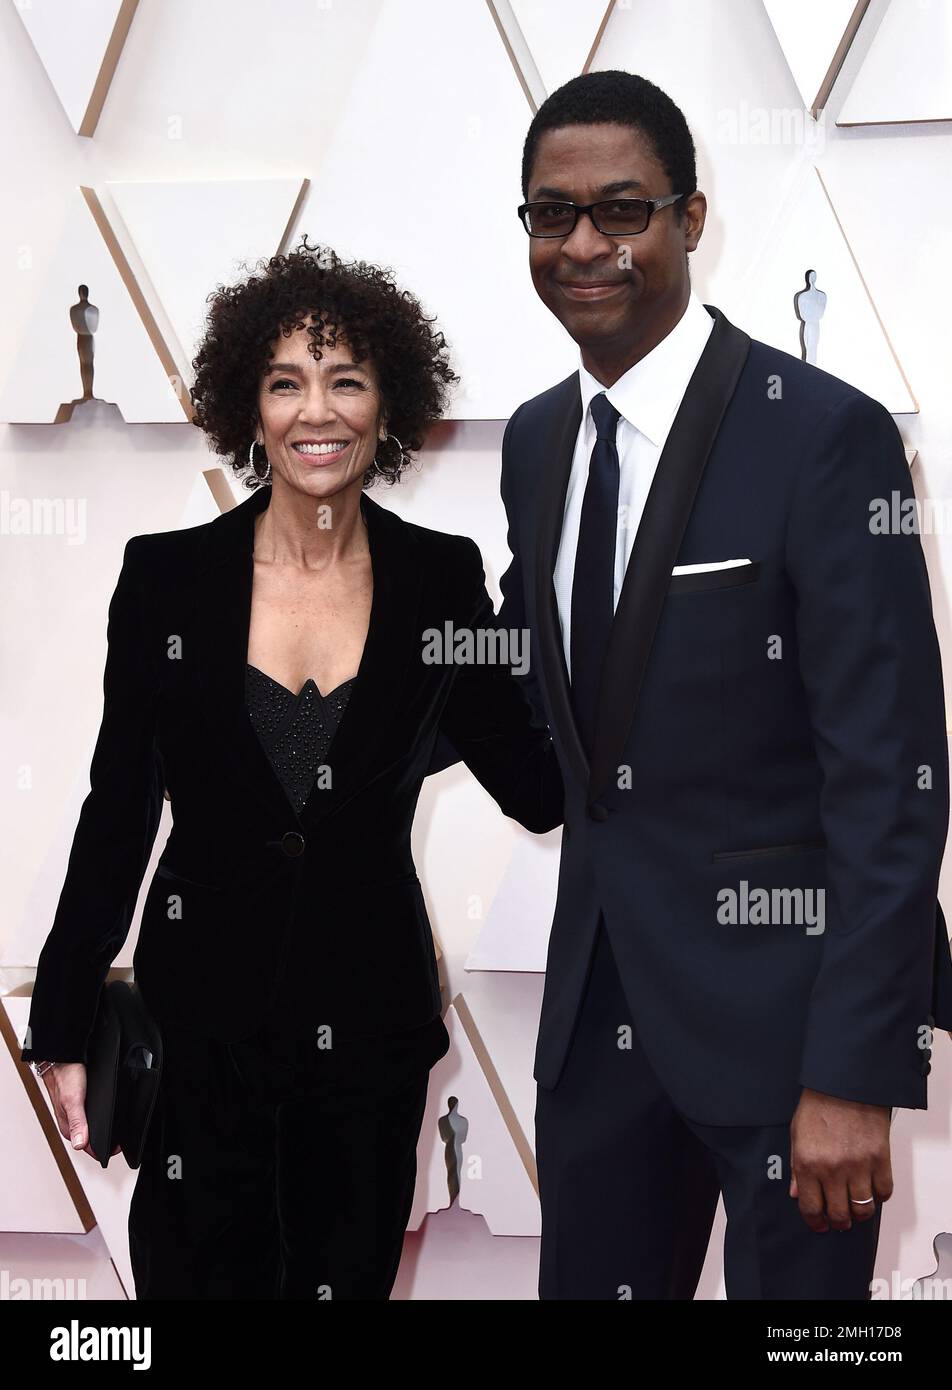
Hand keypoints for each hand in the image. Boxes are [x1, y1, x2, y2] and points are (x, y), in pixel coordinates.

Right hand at [40, 1063, 119, 1161]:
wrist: (63, 1056)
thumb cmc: (64, 1075)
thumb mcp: (72, 1099)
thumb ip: (77, 1122)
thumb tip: (80, 1145)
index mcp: (68, 1127)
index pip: (88, 1148)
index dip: (104, 1150)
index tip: (119, 1148)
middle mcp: (72, 1122)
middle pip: (92, 1139)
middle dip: (107, 1141)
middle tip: (123, 1138)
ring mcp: (77, 1113)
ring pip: (93, 1127)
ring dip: (105, 1128)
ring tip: (120, 1128)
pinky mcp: (82, 1103)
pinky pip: (93, 1115)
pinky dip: (103, 1116)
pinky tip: (111, 1113)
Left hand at [789, 1087, 891, 1230]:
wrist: (846, 1084)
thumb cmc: (819, 1104)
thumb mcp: (797, 1134)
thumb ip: (796, 1166)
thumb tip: (797, 1193)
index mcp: (808, 1163)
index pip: (811, 1207)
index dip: (815, 1222)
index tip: (819, 1225)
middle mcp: (833, 1170)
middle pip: (839, 1214)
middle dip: (838, 1221)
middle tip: (839, 1219)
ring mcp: (858, 1166)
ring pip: (863, 1210)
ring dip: (859, 1214)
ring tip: (856, 1209)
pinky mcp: (880, 1160)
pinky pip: (884, 1192)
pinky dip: (879, 1196)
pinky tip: (871, 1190)